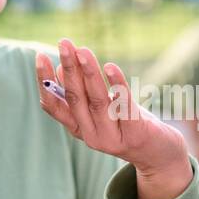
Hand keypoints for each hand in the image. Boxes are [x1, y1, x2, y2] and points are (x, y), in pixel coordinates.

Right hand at [36, 39, 188, 178]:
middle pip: (76, 98)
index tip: (40, 56)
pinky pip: (124, 106)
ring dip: (89, 73)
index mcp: (78, 129)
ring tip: (83, 50)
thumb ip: (81, 93)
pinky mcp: (135, 134)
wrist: (159, 155)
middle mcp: (91, 135)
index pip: (54, 106)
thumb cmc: (126, 124)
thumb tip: (62, 67)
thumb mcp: (101, 110)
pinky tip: (110, 67)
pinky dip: (117, 85)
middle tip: (64, 43)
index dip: (45, 82)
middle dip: (69, 69)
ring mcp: (112, 137)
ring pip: (97, 100)